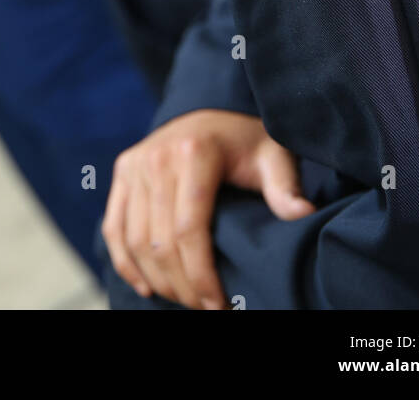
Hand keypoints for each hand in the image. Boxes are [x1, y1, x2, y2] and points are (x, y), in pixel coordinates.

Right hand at [102, 109, 315, 309]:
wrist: (211, 111)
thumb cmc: (246, 141)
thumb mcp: (272, 156)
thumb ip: (285, 186)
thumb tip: (304, 214)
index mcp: (194, 153)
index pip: (189, 230)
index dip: (201, 275)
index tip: (220, 304)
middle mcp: (158, 157)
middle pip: (160, 242)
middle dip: (182, 285)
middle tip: (206, 308)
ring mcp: (135, 164)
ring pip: (136, 240)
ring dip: (157, 280)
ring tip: (184, 299)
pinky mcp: (123, 171)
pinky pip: (114, 227)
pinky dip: (125, 262)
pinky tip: (146, 286)